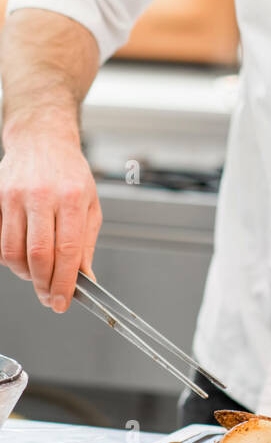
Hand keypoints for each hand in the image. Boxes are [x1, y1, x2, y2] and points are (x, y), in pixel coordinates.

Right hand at [0, 132, 101, 311]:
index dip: (65, 282)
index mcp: (71, 197)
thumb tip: (85, 278)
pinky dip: (9, 257)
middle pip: (38, 255)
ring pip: (12, 252)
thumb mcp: (90, 203)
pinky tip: (22, 254)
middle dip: (43, 284)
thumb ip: (86, 243)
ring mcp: (15, 196)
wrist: (42, 141)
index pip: (68, 250)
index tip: (63, 302)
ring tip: (36, 274)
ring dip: (24, 274)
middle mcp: (42, 195)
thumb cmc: (69, 173)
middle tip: (49, 297)